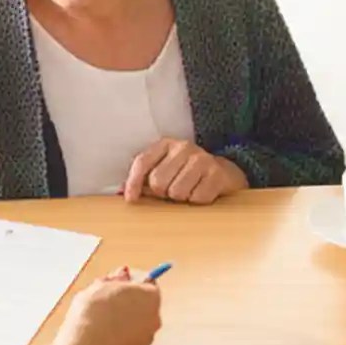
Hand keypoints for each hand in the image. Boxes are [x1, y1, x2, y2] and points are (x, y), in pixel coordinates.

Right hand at [39, 267, 161, 344]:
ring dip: (123, 316)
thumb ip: (115, 279)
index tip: (116, 280)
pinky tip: (101, 333)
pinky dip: (120, 333)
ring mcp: (147, 339)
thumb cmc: (91, 313)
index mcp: (150, 297)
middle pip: (143, 302)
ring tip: (99, 317)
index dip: (131, 279)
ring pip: (136, 321)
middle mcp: (154, 318)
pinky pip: (130, 337)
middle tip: (104, 297)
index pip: (147, 282)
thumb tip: (124, 274)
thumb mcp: (99, 286)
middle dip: (128, 298)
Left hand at [123, 138, 247, 204]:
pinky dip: (198, 200)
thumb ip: (144, 179)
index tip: (131, 199)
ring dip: (181, 198)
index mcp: (166, 144)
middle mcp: (184, 147)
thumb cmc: (188, 172)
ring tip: (189, 189)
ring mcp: (202, 159)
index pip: (142, 162)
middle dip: (163, 193)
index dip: (133, 183)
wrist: (225, 171)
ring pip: (177, 192)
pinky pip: (197, 198)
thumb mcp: (165, 168)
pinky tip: (202, 191)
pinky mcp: (217, 173)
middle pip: (158, 182)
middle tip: (172, 190)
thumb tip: (120, 192)